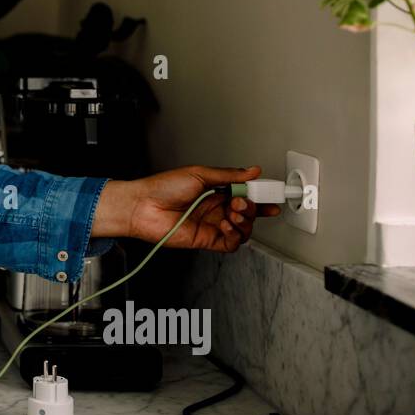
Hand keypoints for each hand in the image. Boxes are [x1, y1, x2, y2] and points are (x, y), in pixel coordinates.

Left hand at [94, 165, 280, 250]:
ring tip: (233, 212)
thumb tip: (252, 171)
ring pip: (243, 229)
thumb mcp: (200, 173)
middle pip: (248, 213)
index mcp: (216, 191)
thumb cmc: (163, 187)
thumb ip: (229, 175)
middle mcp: (216, 209)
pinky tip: (226, 224)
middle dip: (251, 207)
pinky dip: (235, 235)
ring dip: (245, 221)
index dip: (260, 196)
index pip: (245, 194)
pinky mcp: (207, 240)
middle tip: (241, 200)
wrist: (143, 205)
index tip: (271, 194)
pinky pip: (231, 243)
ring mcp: (213, 225)